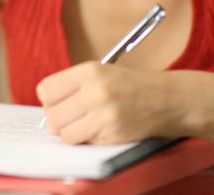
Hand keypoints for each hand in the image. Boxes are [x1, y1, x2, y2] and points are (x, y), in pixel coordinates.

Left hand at [36, 62, 181, 144]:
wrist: (167, 99)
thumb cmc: (130, 86)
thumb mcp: (101, 72)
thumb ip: (72, 85)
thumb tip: (46, 107)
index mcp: (89, 71)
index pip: (46, 90)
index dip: (50, 100)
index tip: (59, 102)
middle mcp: (95, 91)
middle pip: (52, 116)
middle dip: (58, 120)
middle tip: (72, 117)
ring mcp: (104, 115)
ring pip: (64, 134)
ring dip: (72, 133)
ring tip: (86, 124)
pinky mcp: (113, 134)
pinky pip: (84, 143)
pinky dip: (87, 140)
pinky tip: (101, 129)